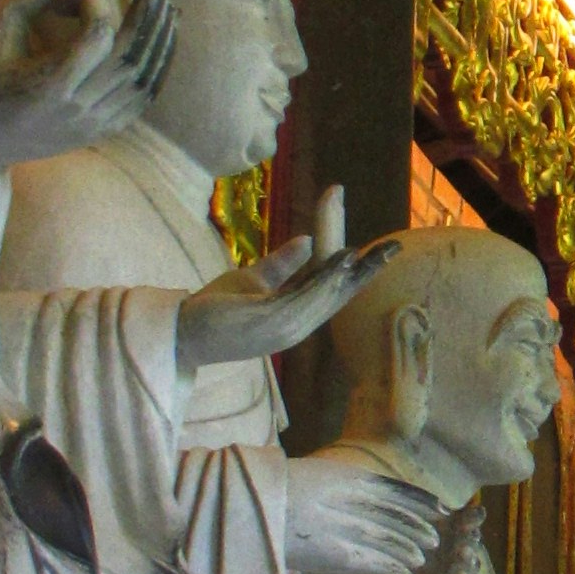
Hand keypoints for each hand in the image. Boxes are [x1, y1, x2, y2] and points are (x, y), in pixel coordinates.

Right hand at [0, 0, 174, 173]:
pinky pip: (140, 100)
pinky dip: (156, 66)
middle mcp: (76, 110)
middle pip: (131, 55)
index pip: (97, 34)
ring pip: (144, 79)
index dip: (95, 2)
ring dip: (162, 36)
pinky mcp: (98, 134)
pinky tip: (162, 37)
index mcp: (47, 84)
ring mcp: (91, 126)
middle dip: (152, 8)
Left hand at [176, 232, 398, 374]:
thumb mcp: (252, 281)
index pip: (332, 288)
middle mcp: (296, 326)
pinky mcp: (268, 322)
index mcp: (295, 316)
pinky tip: (339, 261)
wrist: (181, 333)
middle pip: (338, 293)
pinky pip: (304, 297)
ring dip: (348, 273)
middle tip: (393, 247)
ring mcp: (284, 328)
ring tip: (367, 251)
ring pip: (325, 296)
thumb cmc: (215, 311)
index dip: (354, 265)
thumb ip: (281, 264)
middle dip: (366, 270)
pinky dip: (325, 279)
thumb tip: (308, 240)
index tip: (378, 245)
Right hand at [281, 458, 441, 573]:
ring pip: (386, 538)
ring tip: (421, 558)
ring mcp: (338, 526)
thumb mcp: (310, 476)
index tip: (438, 507)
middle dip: (416, 527)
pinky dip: (391, 569)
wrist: (237, 504)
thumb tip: (362, 491)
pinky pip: (370, 562)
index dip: (418, 500)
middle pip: (393, 514)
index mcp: (341, 476)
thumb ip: (337, 485)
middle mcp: (344, 498)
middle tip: (434, 538)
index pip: (392, 488)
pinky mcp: (329, 554)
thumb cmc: (270, 492)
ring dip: (407, 548)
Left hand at [395, 492, 489, 573]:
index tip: (471, 515)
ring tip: (462, 555)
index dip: (474, 517)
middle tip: (463, 534)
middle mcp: (453, 553)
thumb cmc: (381, 552)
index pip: (470, 520)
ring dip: (470, 562)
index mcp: (448, 532)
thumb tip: (427, 498)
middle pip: (473, 543)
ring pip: (471, 568)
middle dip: (471, 539)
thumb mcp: (394, 529)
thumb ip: (410, 514)